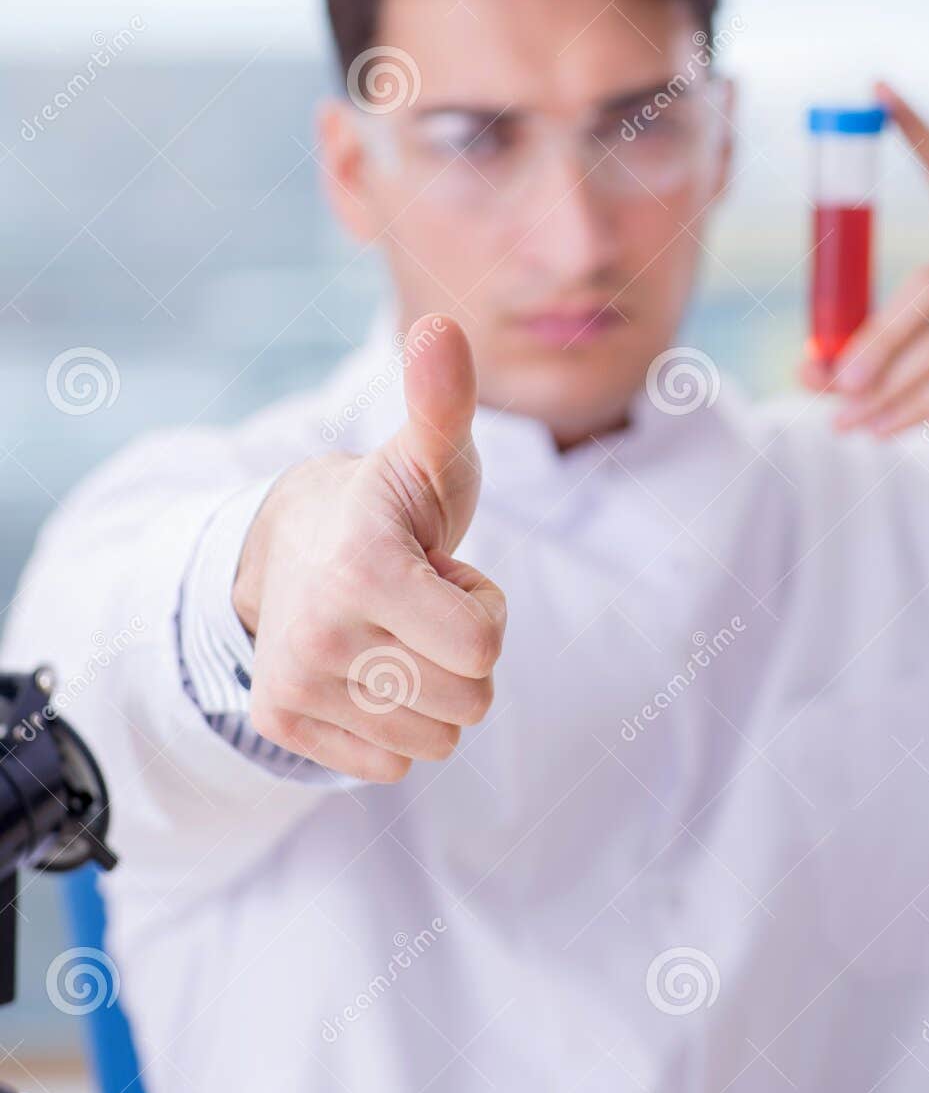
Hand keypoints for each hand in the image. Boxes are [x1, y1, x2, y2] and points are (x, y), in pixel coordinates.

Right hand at [234, 314, 504, 780]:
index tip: (443, 572)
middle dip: (463, 654)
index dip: (483, 610)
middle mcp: (318, 636)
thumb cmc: (388, 503)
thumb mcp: (427, 455)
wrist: (290, 543)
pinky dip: (394, 727)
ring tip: (394, 631)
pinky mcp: (281, 724)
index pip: (483, 650)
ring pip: (435, 740)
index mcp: (362, 570)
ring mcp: (294, 685)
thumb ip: (444, 401)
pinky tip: (367, 667)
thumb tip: (442, 326)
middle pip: (468, 704)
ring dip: (432, 691)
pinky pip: (392, 765)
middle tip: (420, 604)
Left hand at [801, 82, 928, 471]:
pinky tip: (884, 428)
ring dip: (886, 386)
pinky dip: (917, 407)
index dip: (917, 131)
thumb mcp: (924, 373)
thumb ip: (869, 365)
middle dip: (873, 341)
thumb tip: (804, 370)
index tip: (876, 89)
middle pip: (927, 284)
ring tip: (847, 421)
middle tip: (829, 382)